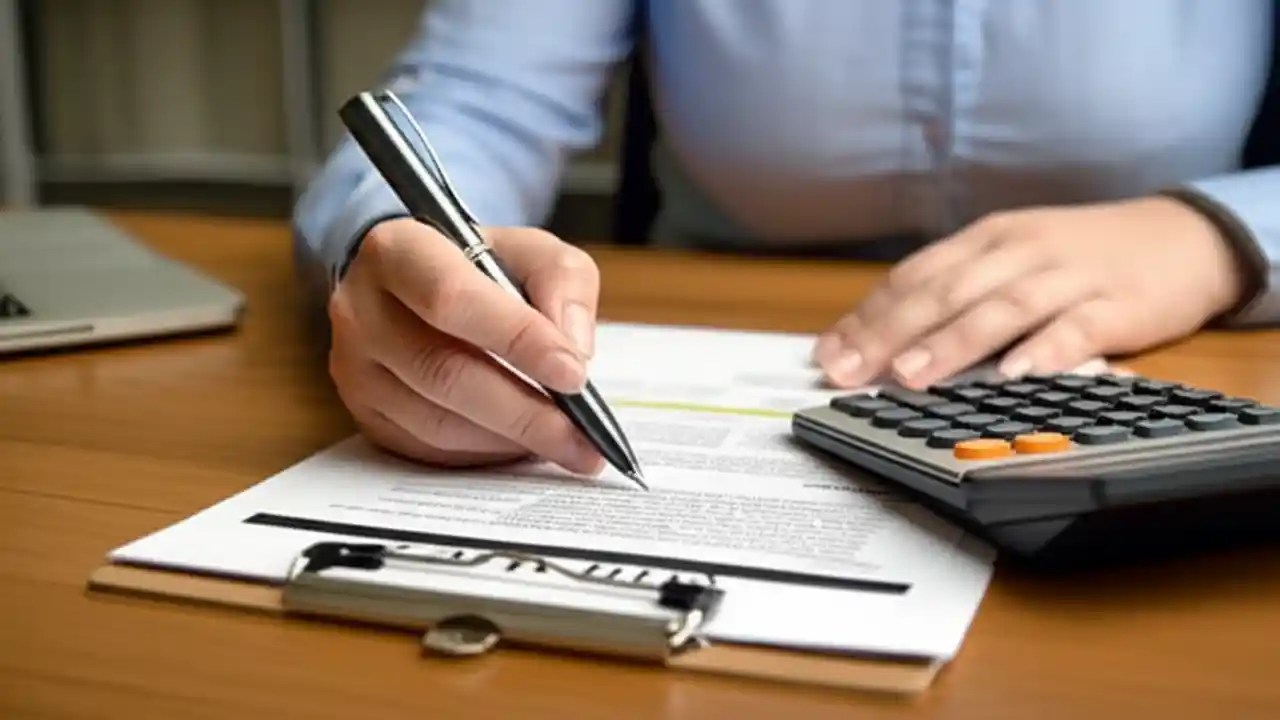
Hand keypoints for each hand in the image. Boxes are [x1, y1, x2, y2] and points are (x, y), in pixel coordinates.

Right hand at [327, 217, 604, 473]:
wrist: (416, 287)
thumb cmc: (477, 267)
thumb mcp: (529, 250)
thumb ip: (562, 281)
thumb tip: (574, 348)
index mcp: (398, 251)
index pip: (452, 298)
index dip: (516, 339)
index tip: (573, 374)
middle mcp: (362, 311)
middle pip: (445, 372)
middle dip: (525, 412)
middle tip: (583, 437)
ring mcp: (355, 370)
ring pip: (437, 421)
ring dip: (510, 440)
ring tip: (567, 445)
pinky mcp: (365, 416)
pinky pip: (429, 448)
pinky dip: (485, 453)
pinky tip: (523, 446)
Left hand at [813, 196, 1249, 388]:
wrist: (1182, 237)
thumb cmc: (1078, 257)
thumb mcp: (1010, 261)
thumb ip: (955, 293)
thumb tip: (881, 339)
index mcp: (986, 239)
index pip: (915, 276)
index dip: (868, 315)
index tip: (828, 354)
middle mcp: (1020, 251)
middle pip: (945, 291)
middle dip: (890, 333)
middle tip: (849, 370)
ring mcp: (1069, 276)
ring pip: (1001, 308)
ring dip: (952, 343)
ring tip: (910, 375)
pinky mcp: (1117, 305)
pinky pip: (1077, 328)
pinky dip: (1045, 350)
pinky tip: (1015, 374)